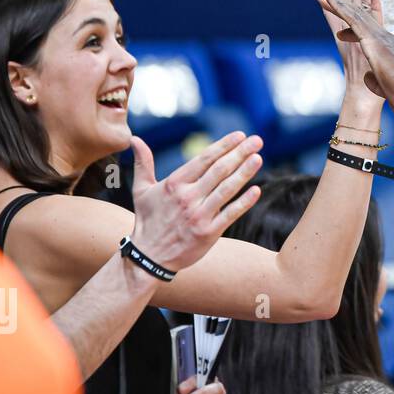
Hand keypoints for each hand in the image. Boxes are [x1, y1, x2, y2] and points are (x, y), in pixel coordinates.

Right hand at [128, 132, 261, 273]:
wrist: (148, 257)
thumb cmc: (147, 220)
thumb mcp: (141, 190)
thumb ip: (143, 163)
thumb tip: (135, 138)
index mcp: (174, 184)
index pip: (204, 159)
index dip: (224, 146)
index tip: (240, 135)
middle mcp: (187, 197)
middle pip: (219, 170)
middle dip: (240, 153)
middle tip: (257, 140)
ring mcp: (198, 216)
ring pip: (226, 190)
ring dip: (244, 173)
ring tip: (258, 158)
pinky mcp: (208, 233)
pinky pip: (230, 215)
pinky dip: (244, 202)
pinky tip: (256, 190)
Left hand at [315, 0, 393, 125]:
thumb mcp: (388, 88)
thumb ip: (378, 80)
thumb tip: (369, 77)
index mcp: (389, 50)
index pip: (366, 31)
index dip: (352, 20)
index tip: (340, 13)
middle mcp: (386, 39)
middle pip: (360, 16)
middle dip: (345, 2)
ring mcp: (381, 38)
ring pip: (355, 13)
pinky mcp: (375, 42)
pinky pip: (353, 19)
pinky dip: (340, 7)